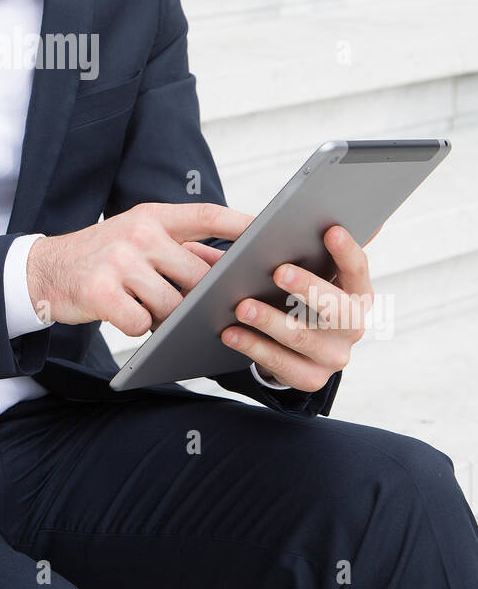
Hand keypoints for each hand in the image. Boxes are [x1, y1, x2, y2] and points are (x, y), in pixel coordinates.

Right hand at [26, 202, 253, 337]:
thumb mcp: (140, 241)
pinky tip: (122, 314)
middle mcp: (137, 233)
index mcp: (151, 216)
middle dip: (198, 298)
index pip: (206, 216)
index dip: (241, 225)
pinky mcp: (101, 291)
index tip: (269, 233)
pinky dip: (137, 327)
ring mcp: (118, 261)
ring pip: (171, 305)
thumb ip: (182, 249)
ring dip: (164, 317)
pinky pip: (141, 323)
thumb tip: (229, 265)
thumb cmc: (101, 258)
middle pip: (196, 275)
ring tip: (144, 307)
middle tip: (192, 307)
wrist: (42, 271)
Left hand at [220, 224, 373, 391]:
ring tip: (240, 305)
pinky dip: (253, 347)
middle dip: (307, 287)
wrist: (298, 349)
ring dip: (270, 320)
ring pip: (302, 338)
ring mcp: (335, 357)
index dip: (346, 251)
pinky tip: (229, 332)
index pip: (358, 270)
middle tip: (278, 270)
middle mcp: (354, 327)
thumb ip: (310, 245)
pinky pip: (281, 365)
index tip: (329, 229)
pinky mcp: (310, 379)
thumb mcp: (311, 271)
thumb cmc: (301, 296)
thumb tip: (319, 210)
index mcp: (358, 294)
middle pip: (337, 309)